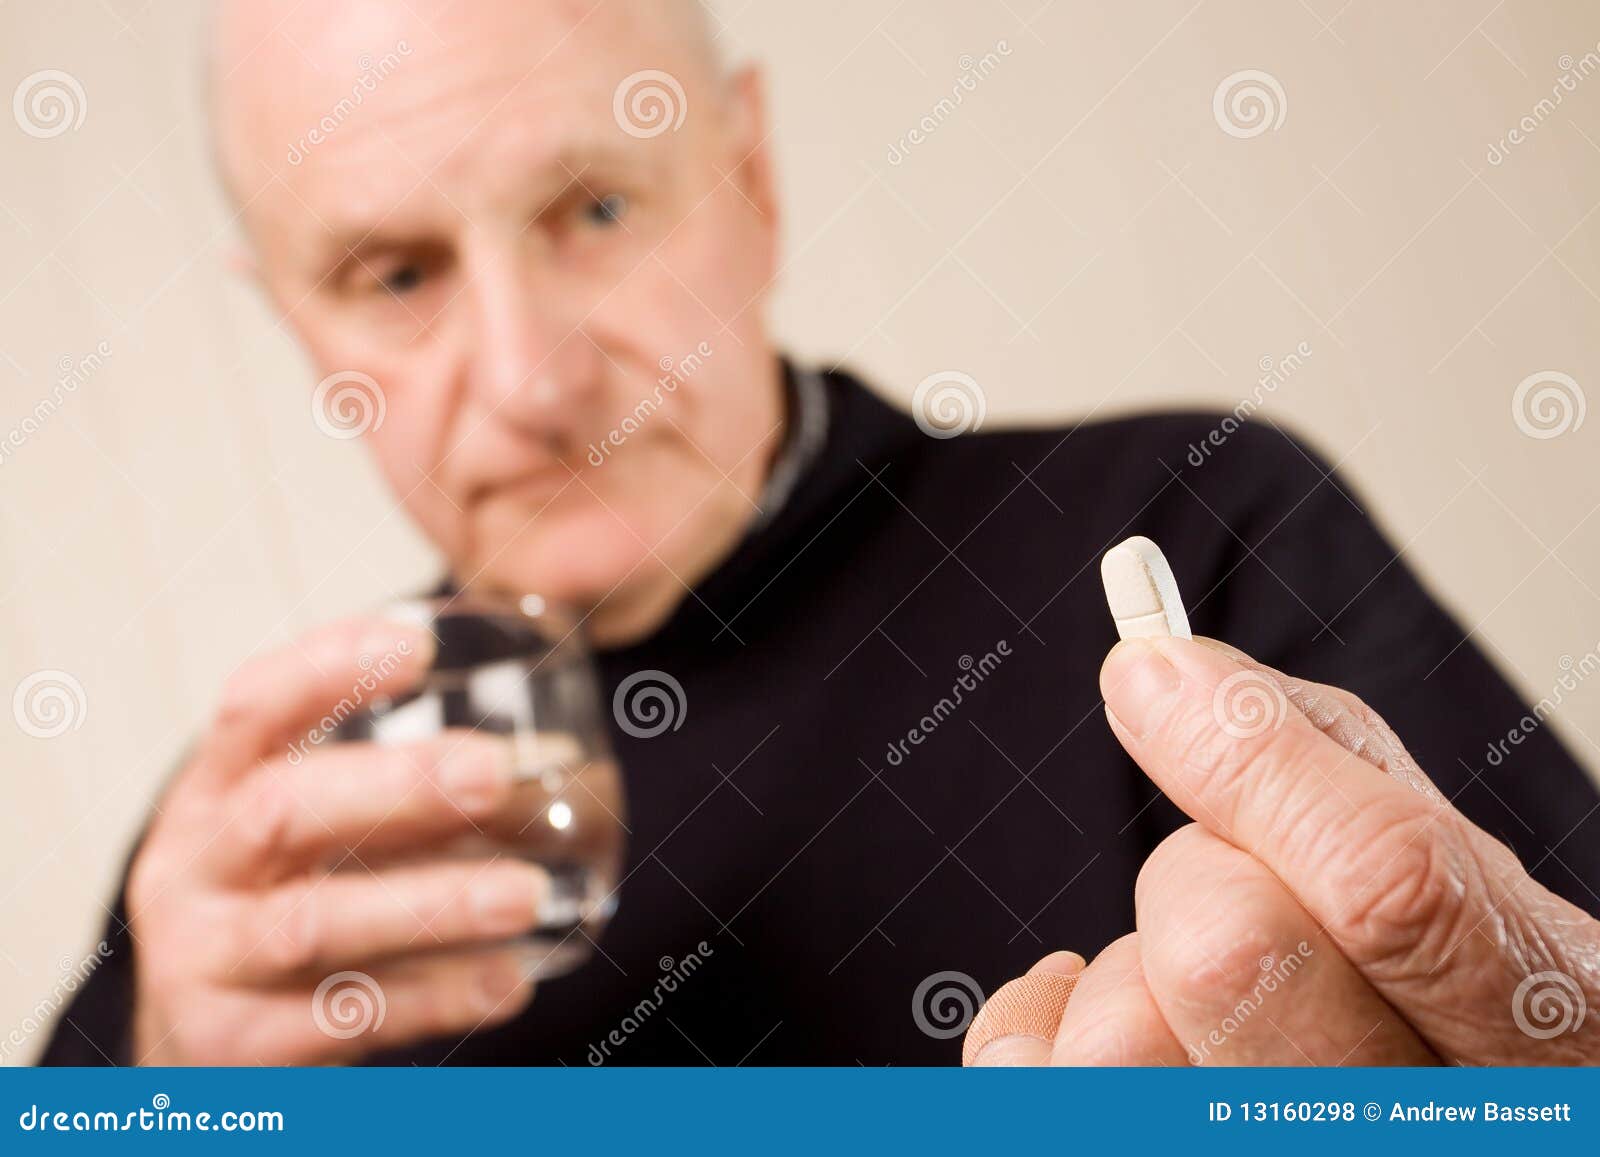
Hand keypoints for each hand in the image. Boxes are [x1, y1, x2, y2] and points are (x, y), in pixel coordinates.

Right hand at [128, 617, 542, 1063]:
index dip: (326, 667)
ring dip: (432, 903)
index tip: (420, 643)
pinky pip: (343, 1018)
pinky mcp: (235, 1047)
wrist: (197, 1054)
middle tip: (496, 771)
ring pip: (313, 924)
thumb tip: (556, 760)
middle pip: (279, 809)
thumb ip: (401, 795)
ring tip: (527, 892)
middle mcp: (191, 871)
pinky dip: (435, 996)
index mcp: (211, 795)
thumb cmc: (281, 910)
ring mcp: (202, 962)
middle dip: (395, 786)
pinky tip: (508, 978)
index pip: (251, 708)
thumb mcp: (308, 839)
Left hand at [967, 637, 1599, 1065]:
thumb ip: (1334, 768)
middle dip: (1201, 879)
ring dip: (1131, 975)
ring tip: (1201, 997)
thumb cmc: (1450, 993)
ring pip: (1113, 1040)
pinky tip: (1122, 1016)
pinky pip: (1027, 1078)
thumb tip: (1170, 674)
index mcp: (1532, 1031)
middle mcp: (1417, 1126)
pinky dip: (1042, 1019)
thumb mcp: (1458, 876)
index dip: (1254, 760)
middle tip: (1236, 893)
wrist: (1439, 1120)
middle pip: (1225, 953)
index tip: (1155, 674)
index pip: (1389, 885)